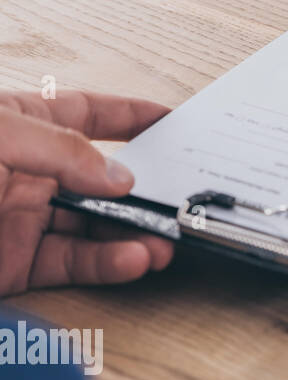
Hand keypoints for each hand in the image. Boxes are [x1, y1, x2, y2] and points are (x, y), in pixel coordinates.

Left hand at [0, 92, 173, 294]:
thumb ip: (62, 149)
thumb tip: (118, 176)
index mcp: (18, 128)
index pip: (84, 114)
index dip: (129, 115)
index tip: (170, 120)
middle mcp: (25, 173)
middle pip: (101, 180)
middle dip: (144, 191)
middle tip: (178, 200)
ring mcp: (22, 220)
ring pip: (95, 227)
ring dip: (134, 234)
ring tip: (164, 242)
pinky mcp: (17, 265)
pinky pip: (73, 264)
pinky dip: (107, 265)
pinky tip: (132, 259)